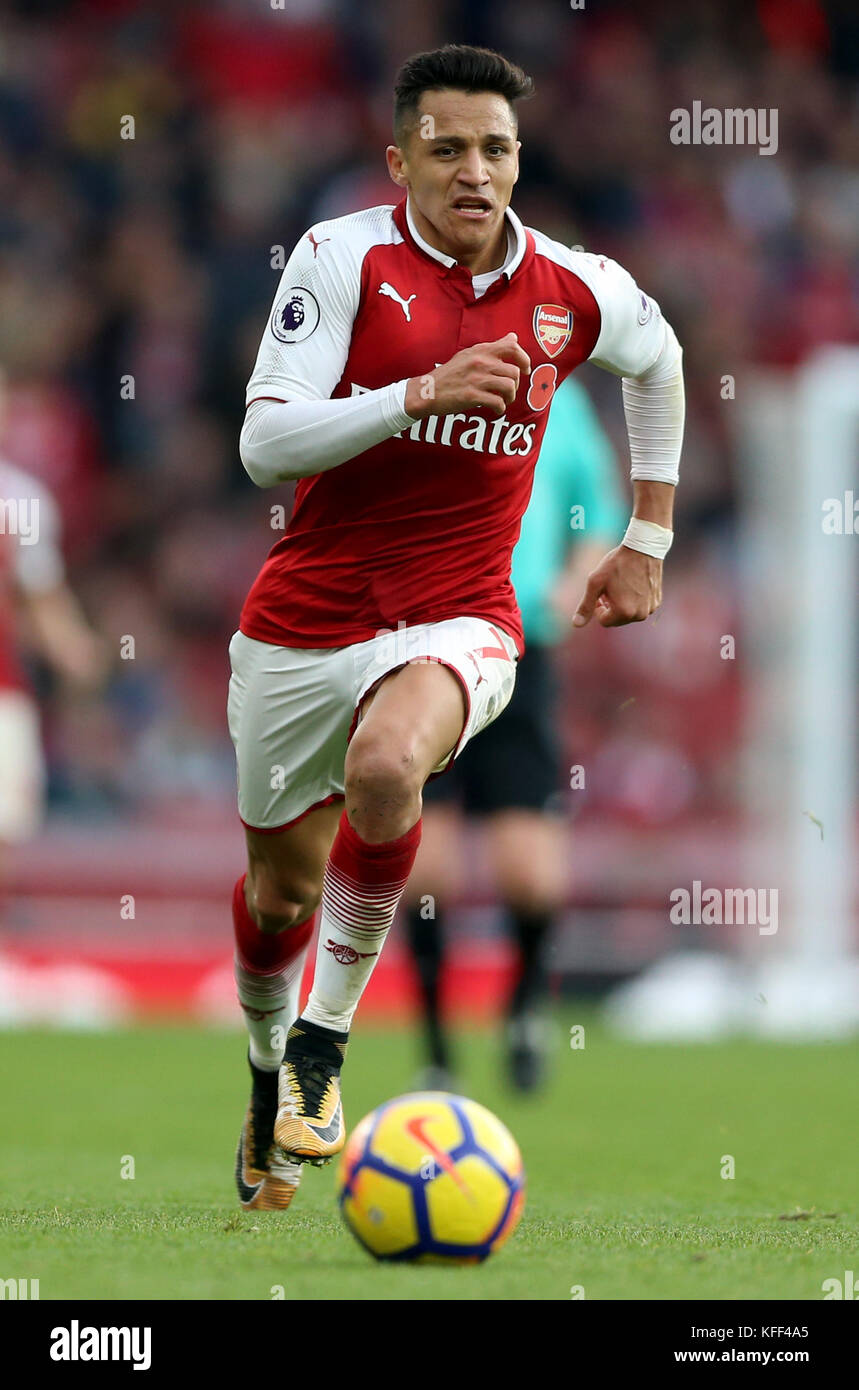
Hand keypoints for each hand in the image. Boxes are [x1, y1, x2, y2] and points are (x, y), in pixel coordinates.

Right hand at [405, 332, 530, 419]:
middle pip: (514, 372)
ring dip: (510, 398)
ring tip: (503, 401)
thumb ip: (492, 347)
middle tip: (508, 391)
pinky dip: (500, 409)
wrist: (427, 391)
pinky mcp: (471, 396)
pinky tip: (496, 410)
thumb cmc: (450, 374)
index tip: (525, 369)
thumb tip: (514, 337)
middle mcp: (480, 362)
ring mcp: (476, 379)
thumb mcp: (469, 354)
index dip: (524, 359)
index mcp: (481, 351)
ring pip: (509, 387)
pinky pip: (498, 403)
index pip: (512, 347)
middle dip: (516, 385)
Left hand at [572, 544, 662, 627]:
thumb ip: (585, 605)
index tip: (599, 593)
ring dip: (622, 604)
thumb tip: (576, 624)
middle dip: (610, 607)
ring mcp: (651, 608)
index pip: (603, 621)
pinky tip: (633, 583)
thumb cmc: (617, 563)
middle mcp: (640, 614)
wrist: (643, 547)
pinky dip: (634, 600)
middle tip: (609, 588)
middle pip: (617, 619)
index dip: (597, 607)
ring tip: (621, 585)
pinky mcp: (657, 601)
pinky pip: (640, 607)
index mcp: (624, 612)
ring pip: (629, 614)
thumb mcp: (595, 583)